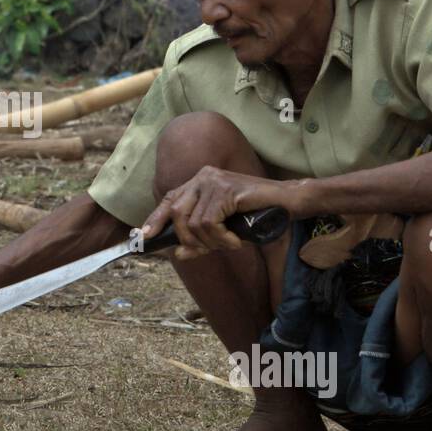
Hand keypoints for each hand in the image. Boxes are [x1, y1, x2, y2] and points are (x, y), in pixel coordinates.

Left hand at [141, 167, 290, 258]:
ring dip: (211, 242)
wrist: (288, 203)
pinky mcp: (225, 189)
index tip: (143, 238)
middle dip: (190, 240)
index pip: (169, 200)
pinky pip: (209, 223)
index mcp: (199, 182)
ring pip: (194, 223)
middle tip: (211, 249)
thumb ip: (201, 239)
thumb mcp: (224, 230)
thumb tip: (178, 254)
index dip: (155, 220)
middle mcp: (203, 177)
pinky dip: (221, 238)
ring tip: (230, 243)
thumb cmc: (257, 216)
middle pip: (177, 215)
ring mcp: (213, 181)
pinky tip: (236, 239)